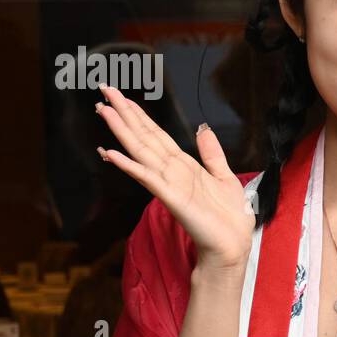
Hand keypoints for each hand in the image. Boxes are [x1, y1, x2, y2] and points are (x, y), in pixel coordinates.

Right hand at [94, 85, 253, 270]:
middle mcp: (171, 171)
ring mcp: (168, 184)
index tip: (123, 97)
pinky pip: (147, 178)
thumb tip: (203, 129)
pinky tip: (112, 153)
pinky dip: (129, 165)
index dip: (140, 115)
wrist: (233, 245)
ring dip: (121, 131)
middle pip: (143, 137)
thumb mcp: (225, 177)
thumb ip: (212, 154)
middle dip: (124, 115)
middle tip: (103, 92)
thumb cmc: (229, 218)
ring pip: (140, 151)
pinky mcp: (171, 198)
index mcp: (184, 165)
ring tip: (104, 111)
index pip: (156, 135)